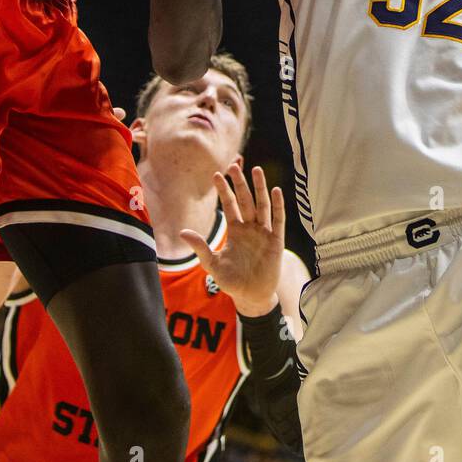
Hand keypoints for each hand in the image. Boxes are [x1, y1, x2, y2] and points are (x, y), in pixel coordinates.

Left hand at [180, 164, 285, 316]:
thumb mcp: (213, 264)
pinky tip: (277, 191)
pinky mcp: (276, 240)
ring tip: (257, 170)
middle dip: (240, 183)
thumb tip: (183, 232)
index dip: (223, 190)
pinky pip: (278, 220)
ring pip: (262, 205)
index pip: (229, 205)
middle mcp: (250, 228)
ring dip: (260, 188)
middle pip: (245, 200)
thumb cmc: (232, 280)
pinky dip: (278, 206)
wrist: (251, 296)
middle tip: (234, 165)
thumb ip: (201, 247)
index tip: (217, 175)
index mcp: (235, 230)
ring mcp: (263, 232)